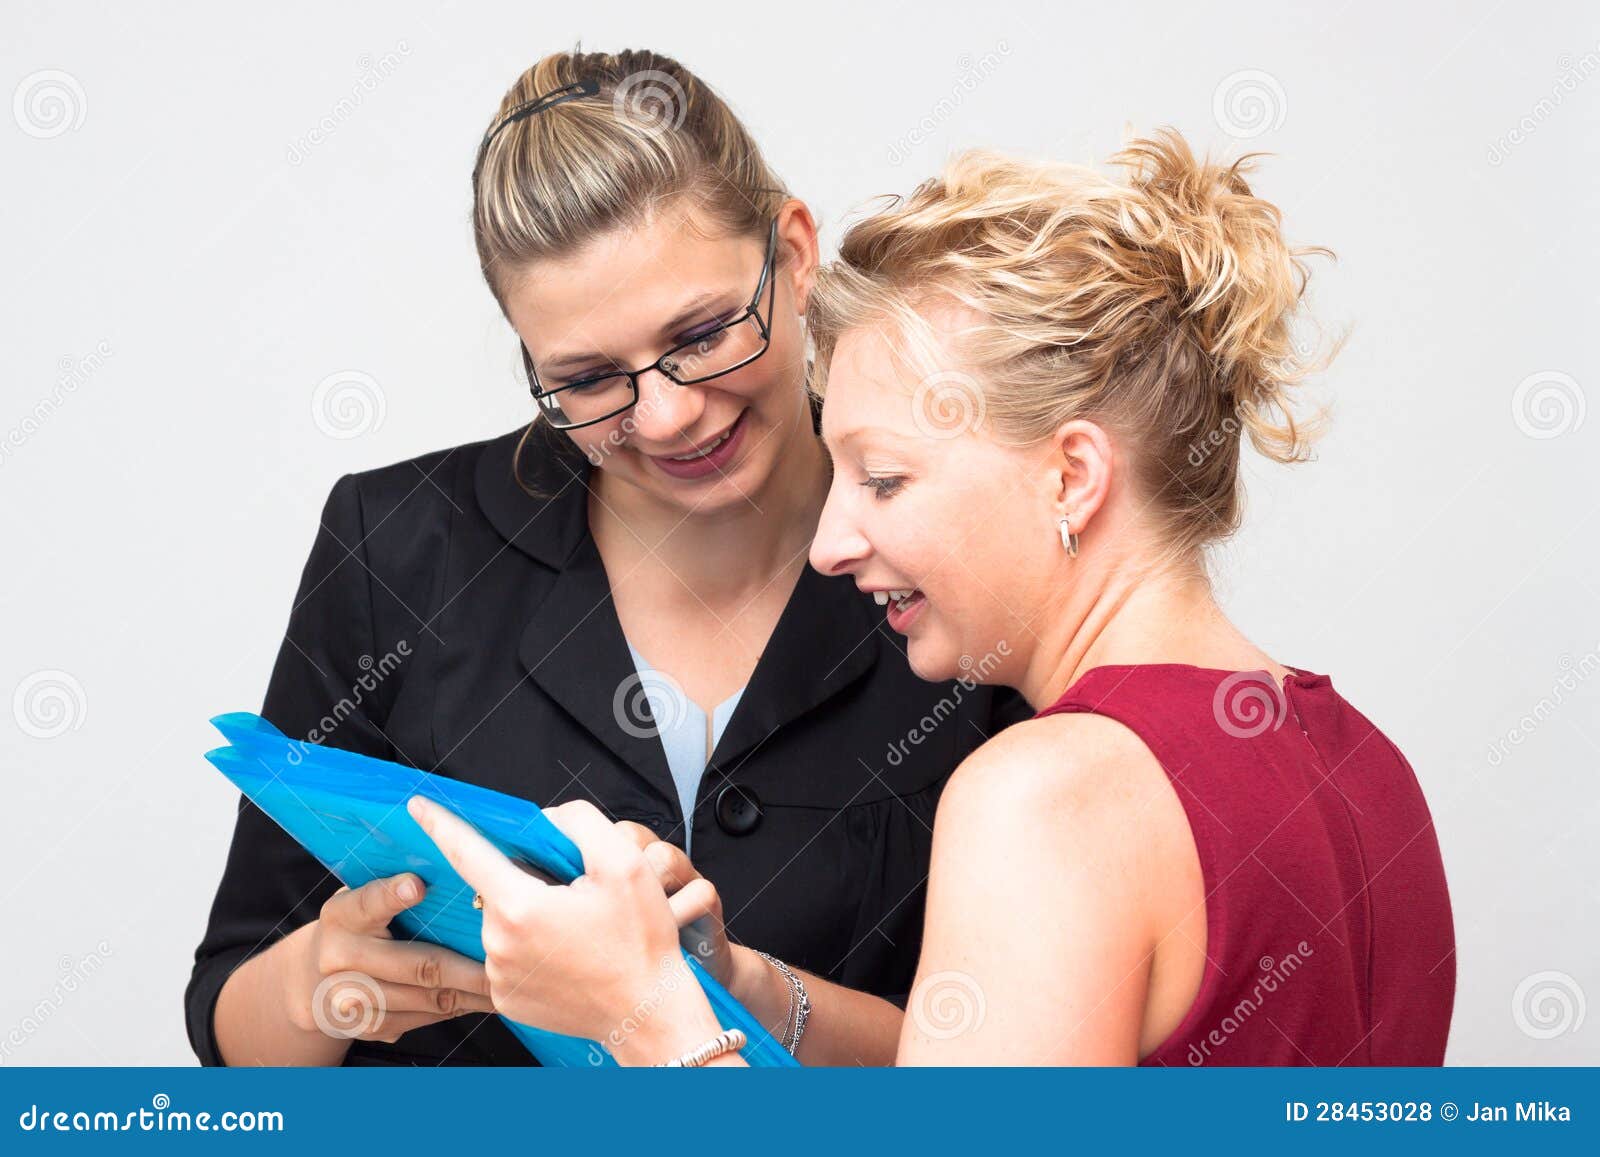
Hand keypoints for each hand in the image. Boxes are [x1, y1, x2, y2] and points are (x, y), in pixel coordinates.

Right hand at [285, 872, 495, 1043]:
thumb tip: (457, 853)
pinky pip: (424, 1019)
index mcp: (343, 914)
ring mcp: (350, 999)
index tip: (418, 886)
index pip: (369, 902)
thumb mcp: (367, 895)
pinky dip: (457, 1009)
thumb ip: (399, 883)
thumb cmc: (363, 923)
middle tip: (505, 962)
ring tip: (507, 984)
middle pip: (417, 964)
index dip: (393, 895)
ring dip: (472, 993)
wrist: (315, 978)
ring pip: (427, 999)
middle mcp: (339, 958)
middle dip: (467, 967)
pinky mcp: (366, 1028)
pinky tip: (481, 999)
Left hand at [406, 796, 724, 1060]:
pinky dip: (532, 948)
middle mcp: (498, 944)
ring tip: (578, 932)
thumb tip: (547, 822)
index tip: (418, 805)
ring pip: (504, 922)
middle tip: (575, 895)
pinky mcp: (507, 1000)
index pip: (468, 852)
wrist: (649, 1013)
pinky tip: (567, 956)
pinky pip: (509, 957)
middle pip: (499, 888)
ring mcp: (499, 977)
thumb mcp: (624, 863)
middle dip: (527, 879)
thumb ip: (580, 823)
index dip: (441, 823)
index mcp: (520, 906)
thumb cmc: (640, 942)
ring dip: (530, 915)